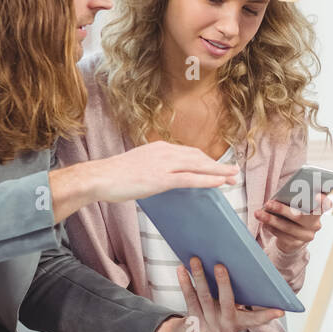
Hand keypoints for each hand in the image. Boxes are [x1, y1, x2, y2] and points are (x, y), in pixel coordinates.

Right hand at [85, 140, 238, 202]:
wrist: (100, 177)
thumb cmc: (115, 175)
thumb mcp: (139, 165)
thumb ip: (154, 167)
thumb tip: (163, 175)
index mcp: (160, 148)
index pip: (189, 152)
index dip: (206, 160)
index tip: (218, 166)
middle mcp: (164, 152)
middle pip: (198, 158)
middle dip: (217, 166)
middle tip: (233, 173)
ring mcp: (163, 165)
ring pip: (198, 166)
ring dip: (218, 172)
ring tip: (232, 178)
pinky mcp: (161, 178)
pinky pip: (189, 179)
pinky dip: (206, 180)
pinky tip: (218, 183)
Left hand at [151, 257, 284, 331]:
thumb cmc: (217, 316)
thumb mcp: (230, 312)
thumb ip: (238, 299)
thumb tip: (240, 269)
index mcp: (239, 323)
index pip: (255, 319)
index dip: (267, 315)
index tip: (280, 310)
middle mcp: (225, 327)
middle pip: (226, 302)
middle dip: (223, 283)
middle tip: (220, 266)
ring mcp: (209, 326)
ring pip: (204, 297)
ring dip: (200, 277)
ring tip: (196, 259)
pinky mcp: (193, 323)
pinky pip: (189, 299)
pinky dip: (185, 283)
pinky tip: (182, 269)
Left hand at [255, 191, 330, 252]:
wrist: (292, 237)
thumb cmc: (294, 213)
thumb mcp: (297, 206)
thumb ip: (296, 200)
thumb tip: (283, 195)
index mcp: (319, 211)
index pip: (325, 205)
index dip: (324, 201)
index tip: (318, 195)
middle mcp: (316, 224)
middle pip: (301, 217)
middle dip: (282, 210)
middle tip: (268, 203)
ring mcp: (307, 235)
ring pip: (288, 227)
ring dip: (271, 219)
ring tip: (259, 213)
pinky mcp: (297, 244)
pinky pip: (282, 235)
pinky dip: (272, 228)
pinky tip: (264, 223)